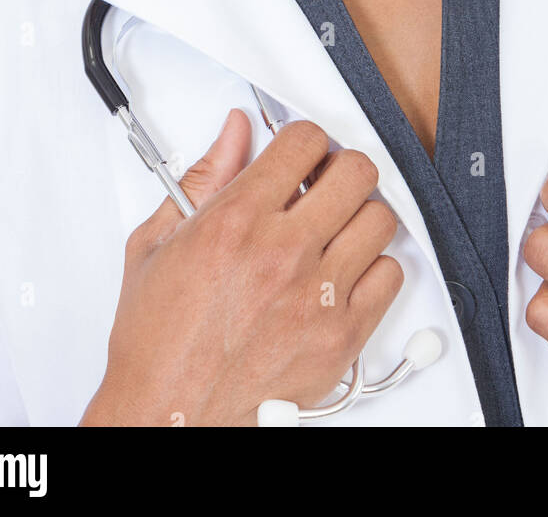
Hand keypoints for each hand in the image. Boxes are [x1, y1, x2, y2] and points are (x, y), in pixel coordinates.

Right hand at [79, 111, 401, 426]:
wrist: (167, 415)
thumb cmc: (157, 341)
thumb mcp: (158, 242)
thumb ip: (204, 177)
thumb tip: (235, 132)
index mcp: (236, 221)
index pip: (304, 140)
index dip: (303, 138)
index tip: (298, 152)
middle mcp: (282, 254)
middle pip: (355, 171)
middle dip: (338, 168)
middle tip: (322, 183)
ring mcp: (318, 295)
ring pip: (379, 219)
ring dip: (358, 215)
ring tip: (334, 228)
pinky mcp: (341, 336)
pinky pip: (390, 276)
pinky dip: (373, 267)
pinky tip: (344, 271)